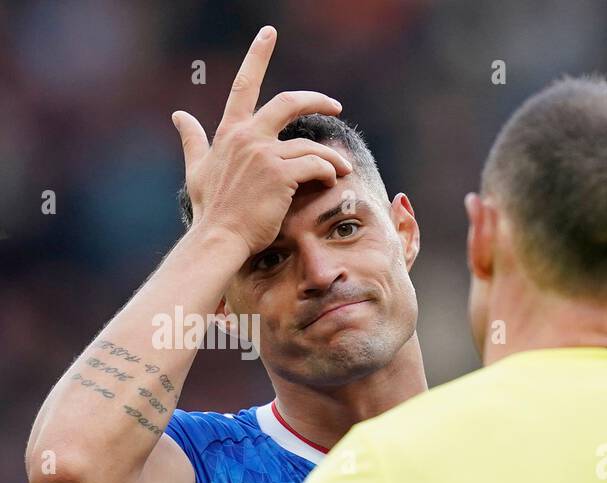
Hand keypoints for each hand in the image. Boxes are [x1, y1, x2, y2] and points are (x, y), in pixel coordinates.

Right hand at [170, 25, 352, 257]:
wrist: (219, 238)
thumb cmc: (211, 209)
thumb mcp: (197, 169)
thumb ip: (192, 140)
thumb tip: (178, 115)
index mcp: (230, 132)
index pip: (243, 85)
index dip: (257, 55)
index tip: (269, 32)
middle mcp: (247, 136)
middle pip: (288, 102)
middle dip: (316, 100)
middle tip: (334, 105)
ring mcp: (264, 154)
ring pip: (310, 146)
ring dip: (331, 158)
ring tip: (341, 170)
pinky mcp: (281, 174)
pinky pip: (317, 165)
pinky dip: (329, 172)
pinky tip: (332, 181)